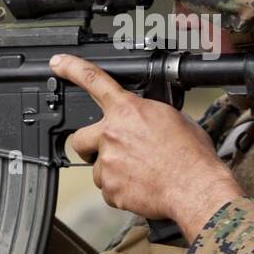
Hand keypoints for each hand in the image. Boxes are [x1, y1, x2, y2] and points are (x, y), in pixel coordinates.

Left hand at [50, 54, 243, 238]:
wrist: (195, 188)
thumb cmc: (191, 155)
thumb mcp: (173, 119)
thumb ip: (147, 113)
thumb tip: (142, 117)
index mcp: (129, 110)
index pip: (94, 80)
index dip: (72, 68)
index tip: (57, 63)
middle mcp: (112, 134)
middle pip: (80, 138)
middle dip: (90, 146)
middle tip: (111, 151)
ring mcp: (108, 163)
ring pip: (98, 168)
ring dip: (113, 171)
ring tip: (141, 173)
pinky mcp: (110, 188)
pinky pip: (109, 189)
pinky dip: (122, 191)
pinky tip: (142, 187)